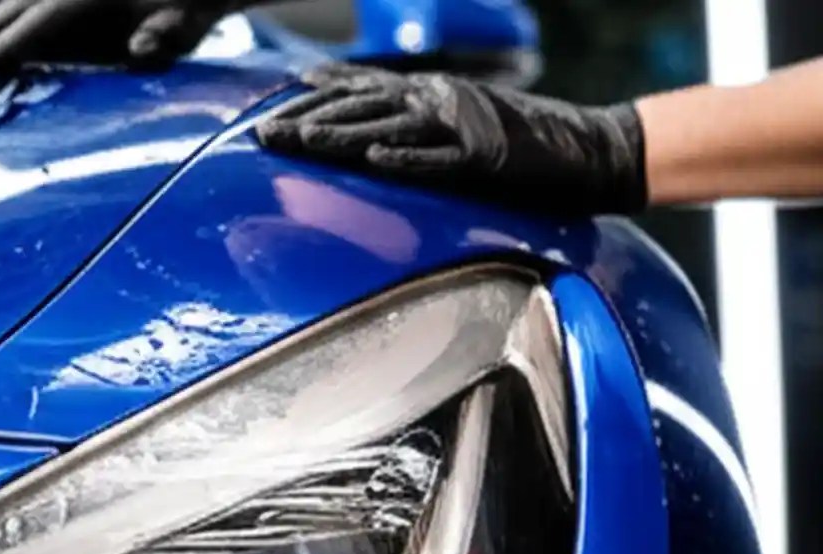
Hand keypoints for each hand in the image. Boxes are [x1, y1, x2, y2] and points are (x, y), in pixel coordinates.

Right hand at [0, 0, 231, 68]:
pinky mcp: (49, 13)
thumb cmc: (189, 9)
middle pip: (14, 11)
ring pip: (2, 12)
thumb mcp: (186, 21)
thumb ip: (164, 32)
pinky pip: (7, 21)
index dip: (22, 37)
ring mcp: (55, 1)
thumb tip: (141, 47)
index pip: (50, 14)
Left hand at [257, 64, 647, 215]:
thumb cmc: (520, 144)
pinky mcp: (485, 157)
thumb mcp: (458, 127)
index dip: (314, 98)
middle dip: (308, 119)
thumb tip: (368, 137)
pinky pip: (440, 159)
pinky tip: (375, 160)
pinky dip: (407, 158)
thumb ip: (415, 128)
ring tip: (303, 140)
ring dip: (344, 133)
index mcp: (430, 93)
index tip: (273, 106)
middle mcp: (439, 101)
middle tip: (264, 134)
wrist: (590, 151)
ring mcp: (462, 126)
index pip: (360, 91)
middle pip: (362, 107)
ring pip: (391, 127)